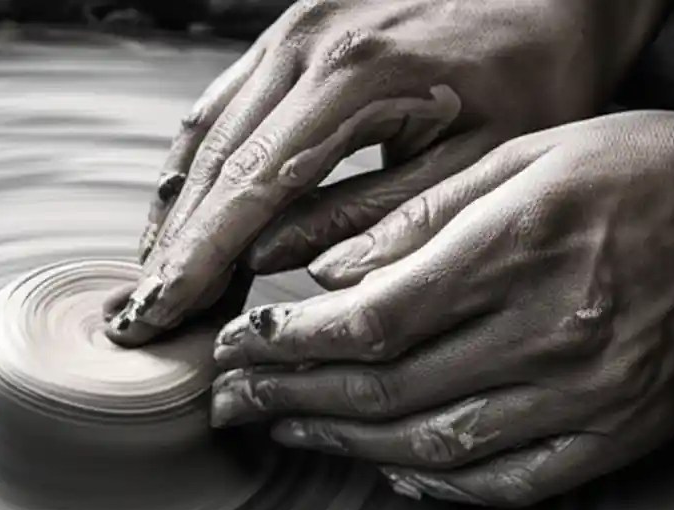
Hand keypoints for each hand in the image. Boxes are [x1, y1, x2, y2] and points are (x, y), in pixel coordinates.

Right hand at [107, 0, 669, 344]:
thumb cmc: (533, 73)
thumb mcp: (474, 162)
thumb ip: (374, 216)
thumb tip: (279, 264)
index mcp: (355, 76)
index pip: (251, 183)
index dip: (199, 257)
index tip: (161, 313)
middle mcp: (307, 43)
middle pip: (212, 160)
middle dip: (171, 245)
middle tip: (140, 315)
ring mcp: (292, 30)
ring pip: (206, 130)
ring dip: (175, 209)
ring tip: (155, 278)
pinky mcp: (291, 30)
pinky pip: (222, 101)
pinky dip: (196, 164)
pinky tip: (184, 211)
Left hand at [207, 111, 673, 506]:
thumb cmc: (647, 169)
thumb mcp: (529, 156)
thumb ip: (422, 217)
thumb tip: (330, 274)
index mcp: (516, 250)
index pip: (369, 320)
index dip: (288, 343)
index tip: (239, 345)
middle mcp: (548, 331)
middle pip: (384, 389)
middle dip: (290, 398)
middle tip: (233, 400)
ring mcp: (586, 393)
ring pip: (433, 443)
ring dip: (344, 445)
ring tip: (288, 432)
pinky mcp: (619, 432)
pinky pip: (512, 481)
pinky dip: (442, 484)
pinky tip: (392, 471)